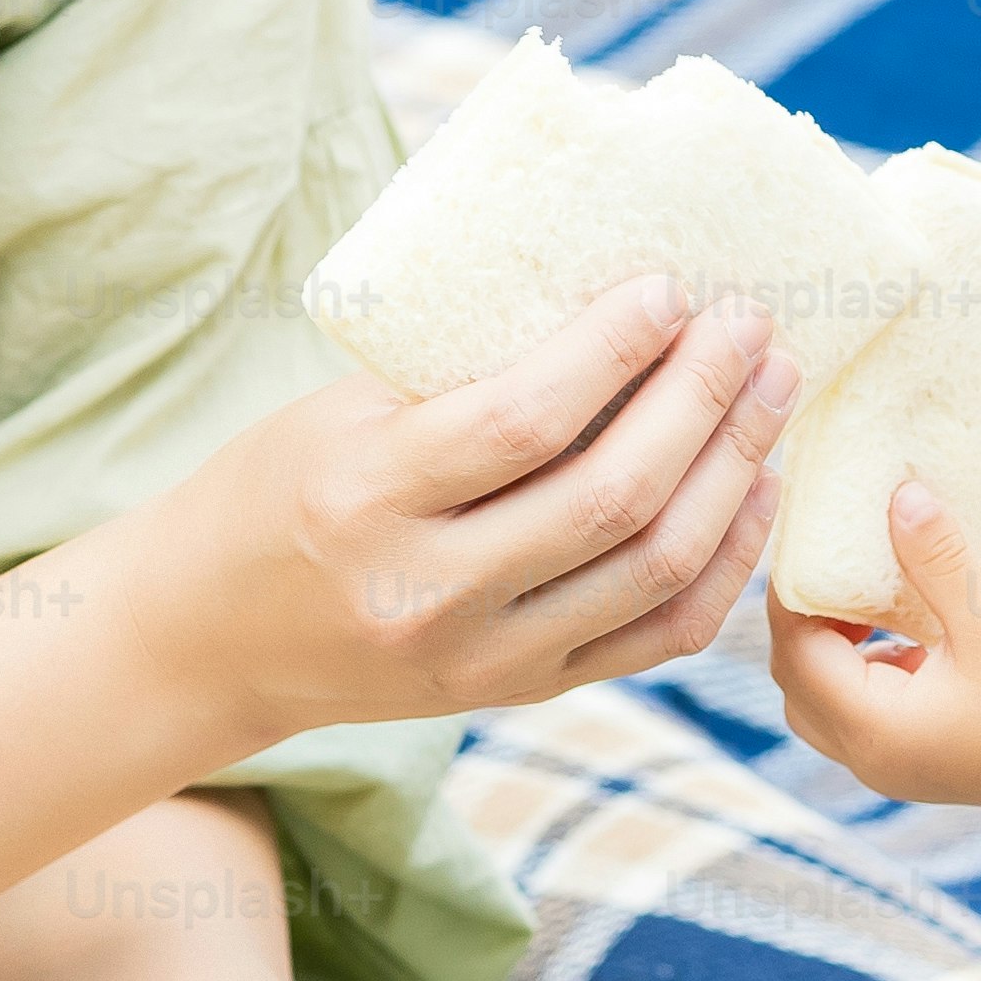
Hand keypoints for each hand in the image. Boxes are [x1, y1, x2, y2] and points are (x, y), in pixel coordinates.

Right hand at [153, 278, 795, 738]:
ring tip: (770, 390)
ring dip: (732, 471)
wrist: (210, 638)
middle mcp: (427, 593)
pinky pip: (657, 636)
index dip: (613, 350)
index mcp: (367, 499)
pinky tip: (753, 490)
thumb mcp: (340, 414)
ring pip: (653, 569)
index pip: (521, 421)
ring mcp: (482, 659)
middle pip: (609, 496)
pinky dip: (722, 561)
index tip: (669, 288)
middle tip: (749, 323)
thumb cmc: (275, 491)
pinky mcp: (520, 692)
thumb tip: (614, 308)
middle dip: (701, 400)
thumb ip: (461, 379)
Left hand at [765, 480, 980, 826]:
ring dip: (835, 642)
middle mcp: (867, 756)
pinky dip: (866, 663)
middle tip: (834, 559)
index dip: (794, 590)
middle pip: (796, 678)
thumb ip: (940, 558)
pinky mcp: (917, 760)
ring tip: (869, 590)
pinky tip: (907, 628)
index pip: (794, 650)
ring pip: (824, 696)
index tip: (814, 534)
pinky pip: (862, 707)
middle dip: (806, 616)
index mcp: (871, 728)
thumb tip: (899, 494)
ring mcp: (890, 765)